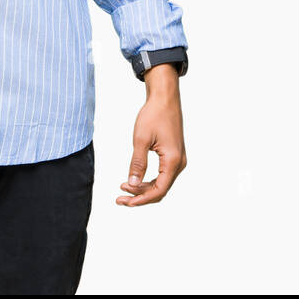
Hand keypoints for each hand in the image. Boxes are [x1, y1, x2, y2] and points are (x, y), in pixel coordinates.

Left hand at [117, 86, 185, 205]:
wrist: (165, 98)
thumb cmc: (154, 115)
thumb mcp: (141, 139)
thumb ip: (137, 163)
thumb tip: (132, 185)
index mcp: (173, 161)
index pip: (159, 190)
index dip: (141, 199)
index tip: (124, 201)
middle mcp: (179, 163)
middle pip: (160, 190)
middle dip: (140, 196)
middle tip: (119, 198)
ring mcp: (178, 160)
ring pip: (161, 183)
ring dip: (143, 189)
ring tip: (123, 188)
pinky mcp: (174, 156)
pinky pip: (162, 175)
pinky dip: (149, 180)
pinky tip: (134, 180)